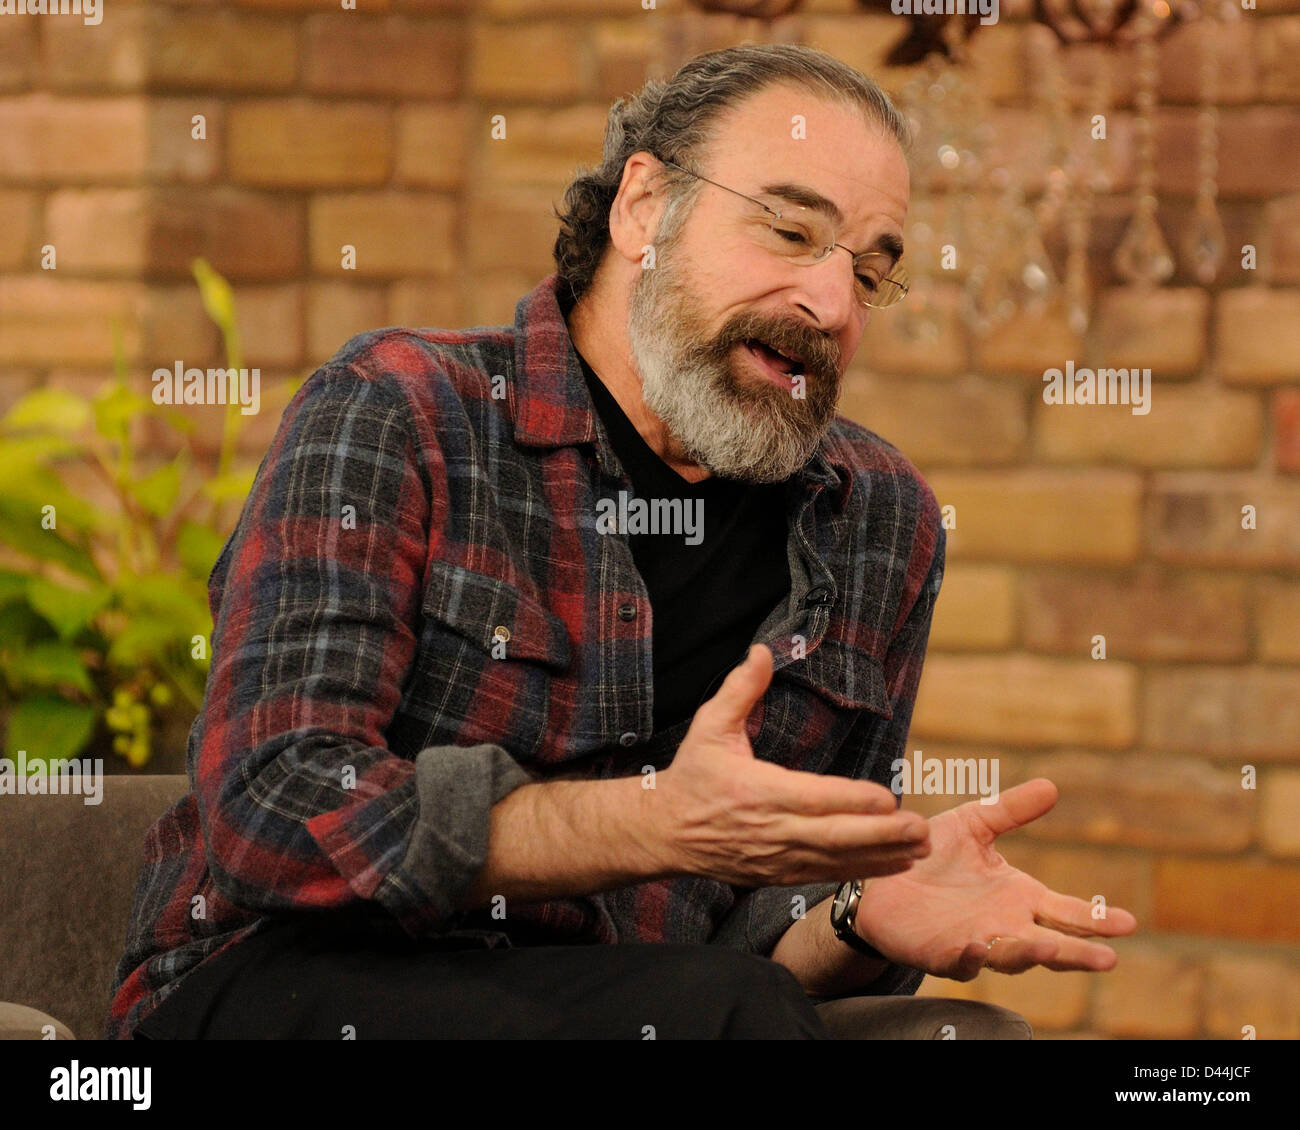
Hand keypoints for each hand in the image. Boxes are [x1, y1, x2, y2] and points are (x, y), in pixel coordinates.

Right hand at [657, 644, 930, 886]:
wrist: (664, 831)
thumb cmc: (693, 775)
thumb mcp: (710, 726)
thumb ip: (741, 689)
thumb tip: (762, 650)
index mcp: (758, 790)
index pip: (814, 798)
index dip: (853, 800)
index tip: (888, 798)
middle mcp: (771, 829)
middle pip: (834, 837)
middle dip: (881, 836)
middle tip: (921, 829)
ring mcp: (776, 857)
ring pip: (836, 861)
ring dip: (882, 857)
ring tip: (921, 849)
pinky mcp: (778, 875)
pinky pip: (826, 875)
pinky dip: (862, 872)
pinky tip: (895, 864)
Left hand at [853, 778, 1136, 979]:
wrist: (880, 876)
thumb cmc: (932, 855)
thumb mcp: (973, 824)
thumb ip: (1010, 810)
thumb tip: (1052, 785)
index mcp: (1018, 896)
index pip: (1065, 911)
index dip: (1095, 918)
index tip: (1129, 923)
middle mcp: (1003, 926)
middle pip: (1049, 945)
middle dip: (1078, 953)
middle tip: (1108, 958)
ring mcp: (974, 943)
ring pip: (1008, 958)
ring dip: (1028, 955)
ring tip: (1048, 950)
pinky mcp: (938, 954)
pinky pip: (958, 962)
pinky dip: (969, 959)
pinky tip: (976, 948)